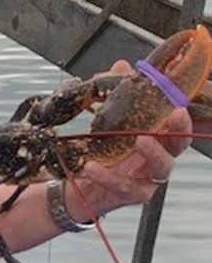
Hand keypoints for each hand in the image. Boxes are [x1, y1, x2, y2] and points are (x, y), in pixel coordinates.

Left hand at [69, 52, 191, 219]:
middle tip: (172, 116)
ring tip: (140, 139)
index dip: (182, 115)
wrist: (80, 185)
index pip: (176, 125)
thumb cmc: (102, 152)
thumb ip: (115, 93)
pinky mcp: (131, 195)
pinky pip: (125, 187)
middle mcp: (156, 158)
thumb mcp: (106, 118)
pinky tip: (93, 167)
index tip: (179, 102)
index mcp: (156, 138)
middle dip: (179, 130)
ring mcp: (147, 179)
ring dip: (153, 152)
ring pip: (161, 167)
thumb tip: (122, 66)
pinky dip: (109, 177)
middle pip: (179, 145)